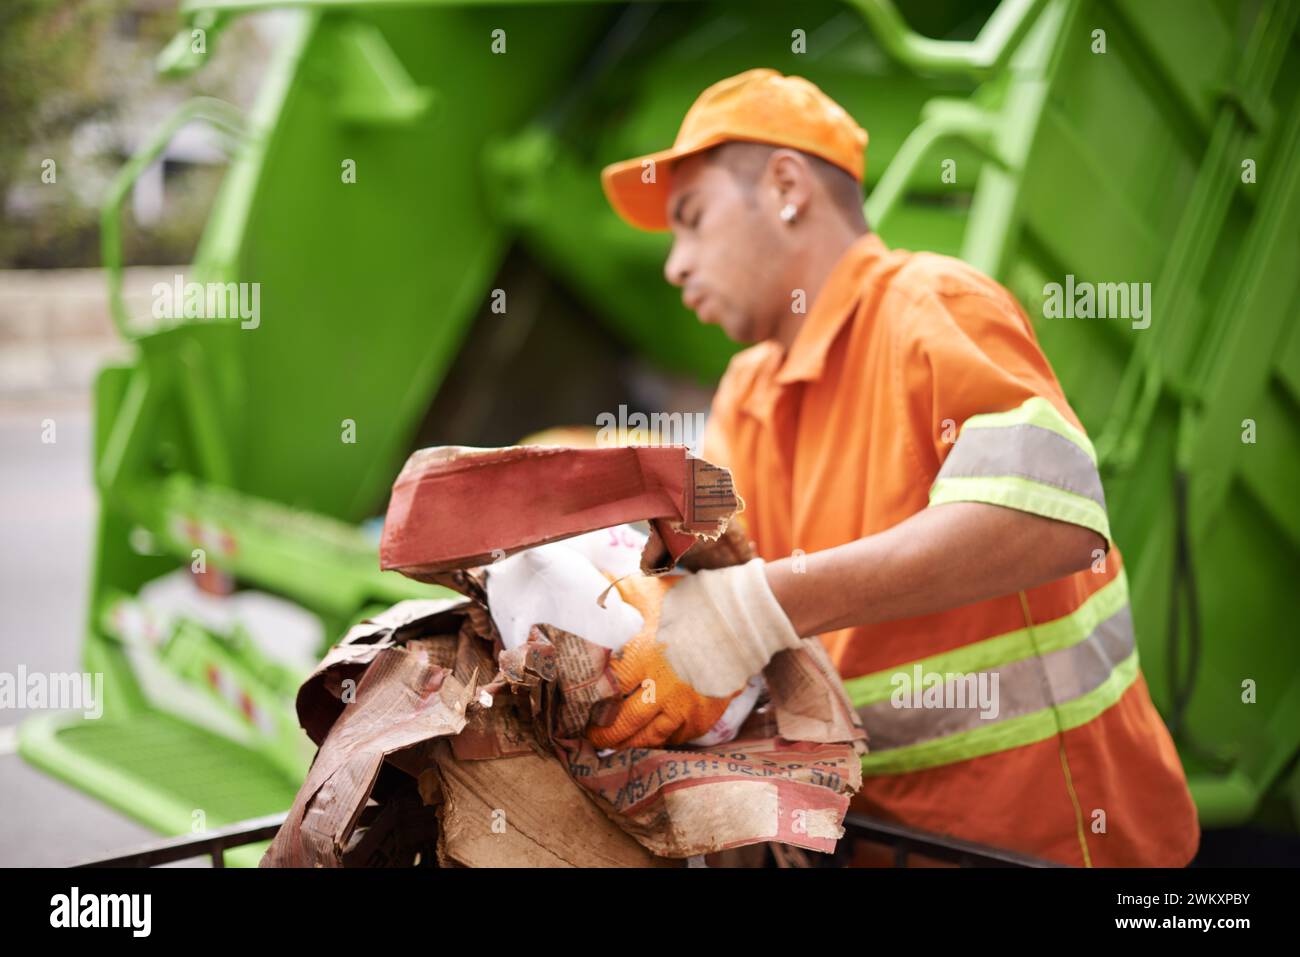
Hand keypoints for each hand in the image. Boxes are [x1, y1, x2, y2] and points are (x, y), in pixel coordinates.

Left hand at [586, 559, 801, 748]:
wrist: (741, 618)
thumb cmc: (689, 602)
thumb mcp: (647, 590)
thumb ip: (615, 592)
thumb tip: (590, 579)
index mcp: (640, 658)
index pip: (604, 692)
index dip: (588, 704)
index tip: (578, 708)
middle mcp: (660, 688)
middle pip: (622, 724)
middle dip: (602, 734)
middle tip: (591, 735)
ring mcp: (684, 706)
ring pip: (648, 738)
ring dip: (628, 743)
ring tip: (615, 744)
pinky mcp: (703, 715)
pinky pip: (676, 738)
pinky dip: (661, 739)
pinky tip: (650, 736)